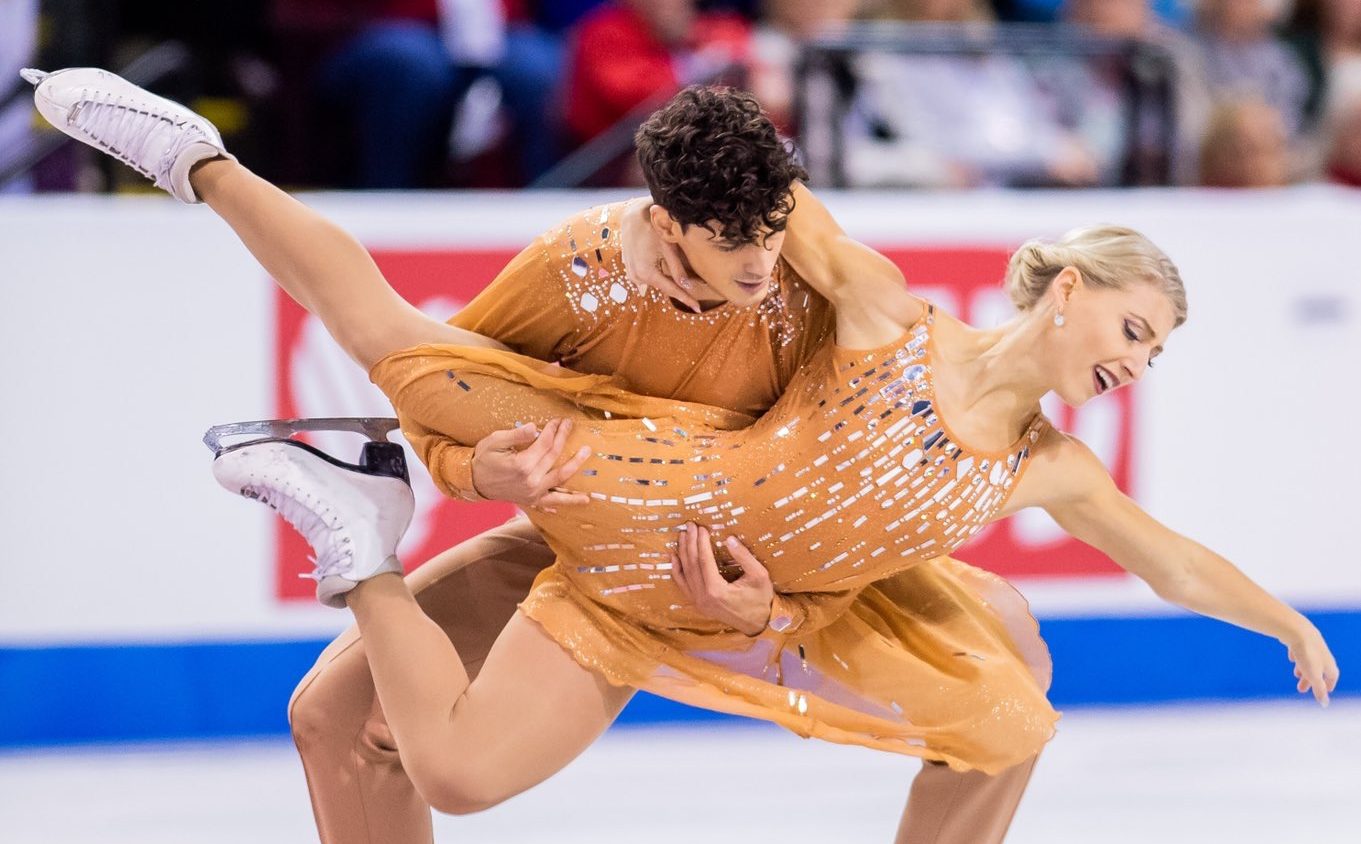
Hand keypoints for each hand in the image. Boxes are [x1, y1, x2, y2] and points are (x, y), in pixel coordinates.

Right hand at [470, 419, 591, 510]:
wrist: (474, 482)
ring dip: (575, 467)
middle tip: (570, 425)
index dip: (552, 430)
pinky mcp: (532, 500)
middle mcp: (531, 481)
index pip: (545, 443)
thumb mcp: (495, 442)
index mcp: (522, 465)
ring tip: (586, 455)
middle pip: (554, 456)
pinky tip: (581, 500)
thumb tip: (534, 428)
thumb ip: (516, 435)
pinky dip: (566, 502)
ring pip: (561, 480)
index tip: (557, 420)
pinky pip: (552, 502)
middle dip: (563, 438)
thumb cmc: (483, 459)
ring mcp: (533, 493)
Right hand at [619, 198, 701, 312]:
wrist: (631, 216)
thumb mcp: (668, 247)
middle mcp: (637, 277)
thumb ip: (677, 269)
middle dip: (678, 291)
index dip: (686, 299)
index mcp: (647, 273)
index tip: (698, 308)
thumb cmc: (652, 227)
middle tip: (695, 298)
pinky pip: (647, 277)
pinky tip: (665, 276)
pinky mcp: (630, 267)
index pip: (671, 290)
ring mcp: (632, 273)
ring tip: (684, 289)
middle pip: (663, 288)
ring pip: (656, 283)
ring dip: (668, 284)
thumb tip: (688, 287)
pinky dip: (658, 277)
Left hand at [671, 523, 773, 635]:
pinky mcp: (698, 604)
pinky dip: (677, 570)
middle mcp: (703, 597)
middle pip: (692, 565)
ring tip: (682, 535)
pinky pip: (683, 585)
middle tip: (689, 525)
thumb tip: (729, 538)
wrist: (759, 623)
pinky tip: (673, 557)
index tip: (701, 527)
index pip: (704, 560)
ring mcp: (699, 603)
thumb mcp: (759, 575)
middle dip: (690, 543)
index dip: (701, 542)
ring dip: (682, 553)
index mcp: (717, 591)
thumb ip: (744, 556)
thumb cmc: (761, 599)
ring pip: (685, 573)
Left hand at [1283, 621, 1339, 706]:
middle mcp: (1322, 653)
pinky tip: (1291, 657)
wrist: (1296, 629)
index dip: (1328, 685)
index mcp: (1328, 663)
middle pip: (1318, 669)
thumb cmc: (1307, 654)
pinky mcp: (1299, 637)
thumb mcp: (1313, 676)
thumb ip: (1319, 689)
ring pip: (1309, 659)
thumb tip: (1325, 704)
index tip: (1325, 692)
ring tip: (1296, 674)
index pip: (1332, 676)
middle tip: (1300, 689)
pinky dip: (1297, 655)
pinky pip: (1299, 648)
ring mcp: (1311, 644)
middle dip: (1310, 680)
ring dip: (1303, 668)